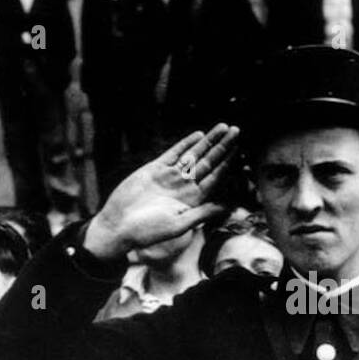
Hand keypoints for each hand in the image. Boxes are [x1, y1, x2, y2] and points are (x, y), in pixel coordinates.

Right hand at [84, 125, 240, 259]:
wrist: (118, 226)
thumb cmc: (148, 232)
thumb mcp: (179, 224)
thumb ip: (203, 213)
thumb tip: (228, 207)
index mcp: (194, 199)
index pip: (216, 177)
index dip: (228, 163)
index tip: (240, 150)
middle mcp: (184, 186)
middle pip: (209, 162)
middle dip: (223, 147)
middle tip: (236, 131)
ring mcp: (170, 176)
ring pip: (194, 154)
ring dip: (208, 141)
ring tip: (223, 127)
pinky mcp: (154, 169)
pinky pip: (174, 153)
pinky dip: (186, 144)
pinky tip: (198, 135)